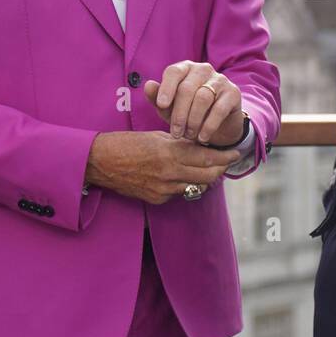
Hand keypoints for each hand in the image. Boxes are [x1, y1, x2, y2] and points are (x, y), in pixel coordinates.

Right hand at [84, 131, 240, 204]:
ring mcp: (163, 189)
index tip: (235, 153)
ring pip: (196, 186)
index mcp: (170, 153)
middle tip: (227, 162)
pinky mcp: (156, 199)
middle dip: (220, 169)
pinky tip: (183, 176)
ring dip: (204, 178)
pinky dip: (185, 184)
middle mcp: (170, 173)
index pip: (208, 158)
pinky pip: (179, 193)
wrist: (100, 163)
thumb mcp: (156, 137)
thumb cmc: (126, 144)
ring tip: (208, 168)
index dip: (225, 157)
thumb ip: (180, 144)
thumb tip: (199, 147)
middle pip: (208, 176)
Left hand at [144, 61, 243, 144]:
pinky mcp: (233, 93)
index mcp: (185, 68)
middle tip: (176, 133)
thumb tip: (148, 86)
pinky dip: (209, 125)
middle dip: (179, 113)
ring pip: (202, 98)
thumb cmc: (189, 112)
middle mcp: (203, 69)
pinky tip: (202, 138)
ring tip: (189, 136)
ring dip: (193, 120)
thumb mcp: (170, 108)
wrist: (219, 125)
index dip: (166, 88)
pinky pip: (219, 108)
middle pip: (187, 88)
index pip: (173, 72)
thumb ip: (158, 98)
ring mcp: (220, 80)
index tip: (161, 105)